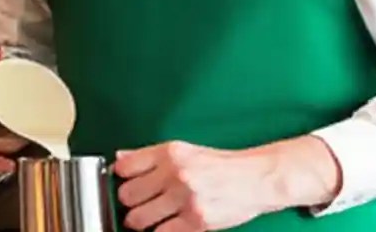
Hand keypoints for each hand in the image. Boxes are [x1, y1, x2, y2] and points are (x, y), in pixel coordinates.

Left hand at [112, 141, 274, 230]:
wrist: (256, 179)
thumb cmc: (222, 166)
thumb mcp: (186, 151)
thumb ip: (151, 157)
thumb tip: (120, 158)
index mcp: (171, 152)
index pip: (124, 167)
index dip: (123, 178)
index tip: (127, 183)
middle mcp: (175, 173)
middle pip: (127, 196)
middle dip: (131, 203)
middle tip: (142, 204)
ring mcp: (185, 198)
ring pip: (137, 219)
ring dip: (142, 222)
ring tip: (154, 218)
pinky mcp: (195, 221)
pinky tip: (170, 226)